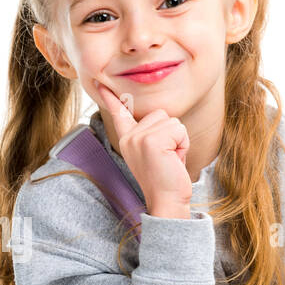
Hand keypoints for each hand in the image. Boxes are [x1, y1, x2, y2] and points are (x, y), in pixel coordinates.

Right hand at [94, 79, 191, 209]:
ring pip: (172, 121)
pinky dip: (183, 144)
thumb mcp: (154, 153)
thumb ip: (151, 134)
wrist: (167, 201)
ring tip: (170, 159)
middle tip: (166, 157)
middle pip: (160, 114)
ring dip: (178, 140)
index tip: (100, 84)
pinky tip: (174, 160)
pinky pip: (179, 129)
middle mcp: (129, 137)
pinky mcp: (152, 141)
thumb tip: (158, 117)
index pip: (119, 114)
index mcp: (127, 140)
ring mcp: (139, 138)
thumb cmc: (166, 179)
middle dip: (171, 133)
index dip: (111, 98)